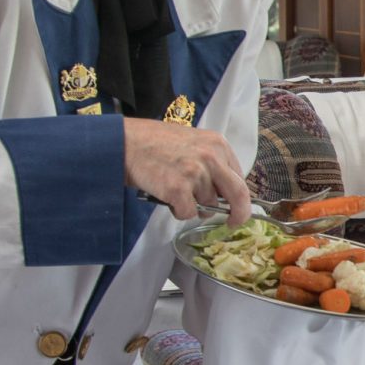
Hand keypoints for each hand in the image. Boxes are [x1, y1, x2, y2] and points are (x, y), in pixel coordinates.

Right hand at [123, 117, 250, 223]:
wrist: (125, 142)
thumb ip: (211, 162)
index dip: (238, 195)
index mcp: (218, 144)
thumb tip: (223, 192)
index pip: (239, 177)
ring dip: (194, 206)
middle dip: (239, 213)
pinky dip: (179, 211)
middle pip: (238, 194)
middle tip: (233, 221)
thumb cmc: (155, 143)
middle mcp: (211, 157)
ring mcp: (195, 174)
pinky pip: (188, 213)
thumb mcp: (192, 142)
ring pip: (208, 206)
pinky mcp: (178, 189)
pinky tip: (168, 198)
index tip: (236, 206)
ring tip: (175, 191)